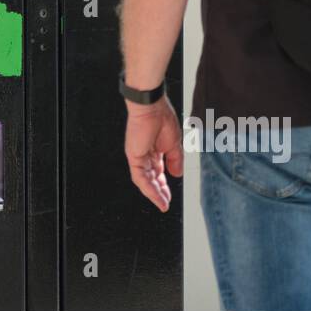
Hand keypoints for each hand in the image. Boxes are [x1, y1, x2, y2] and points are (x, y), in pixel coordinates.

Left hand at [124, 97, 183, 211]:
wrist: (152, 106)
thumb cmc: (162, 118)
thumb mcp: (174, 143)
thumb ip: (175, 160)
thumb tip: (177, 175)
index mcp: (155, 151)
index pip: (158, 173)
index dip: (163, 185)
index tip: (169, 197)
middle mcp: (145, 155)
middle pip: (151, 179)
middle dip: (159, 193)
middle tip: (165, 204)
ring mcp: (138, 156)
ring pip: (145, 181)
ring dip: (154, 194)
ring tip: (162, 204)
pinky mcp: (134, 157)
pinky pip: (140, 176)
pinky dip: (148, 187)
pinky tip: (156, 196)